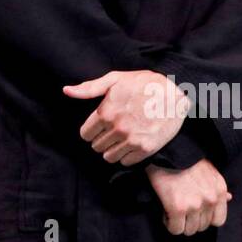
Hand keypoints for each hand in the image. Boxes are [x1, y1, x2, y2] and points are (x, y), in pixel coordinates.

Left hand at [62, 70, 189, 165]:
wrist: (175, 94)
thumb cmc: (143, 83)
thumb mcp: (115, 79)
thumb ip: (89, 88)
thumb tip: (66, 91)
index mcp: (106, 112)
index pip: (85, 134)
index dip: (90, 130)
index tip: (98, 126)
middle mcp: (117, 128)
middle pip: (96, 146)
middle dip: (101, 139)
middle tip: (111, 130)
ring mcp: (132, 140)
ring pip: (109, 157)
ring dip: (111, 150)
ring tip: (120, 138)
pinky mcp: (146, 149)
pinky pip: (125, 162)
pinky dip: (126, 155)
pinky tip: (131, 144)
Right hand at [145, 159, 231, 235]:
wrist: (167, 150)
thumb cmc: (186, 158)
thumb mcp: (208, 170)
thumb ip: (217, 187)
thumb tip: (229, 197)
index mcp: (220, 190)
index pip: (218, 220)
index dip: (205, 218)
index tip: (195, 212)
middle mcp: (210, 199)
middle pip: (202, 227)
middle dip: (190, 220)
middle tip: (181, 209)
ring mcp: (194, 205)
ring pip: (189, 230)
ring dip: (179, 223)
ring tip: (172, 209)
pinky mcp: (177, 208)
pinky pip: (175, 229)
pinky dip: (169, 223)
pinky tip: (165, 212)